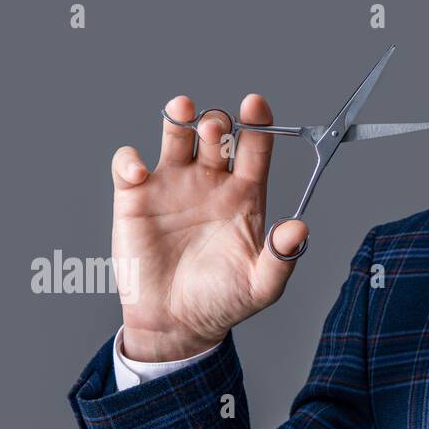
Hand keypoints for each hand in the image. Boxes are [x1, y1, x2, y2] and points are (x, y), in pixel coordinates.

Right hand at [110, 94, 308, 361]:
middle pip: (216, 134)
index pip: (254, 149)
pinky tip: (139, 172)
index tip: (256, 105)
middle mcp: (210, 182)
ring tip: (183, 112)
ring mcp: (173, 185)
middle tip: (215, 131)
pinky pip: (128, 164)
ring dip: (179, 117)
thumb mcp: (260, 286)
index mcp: (244, 196)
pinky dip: (129, 160)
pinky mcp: (136, 197)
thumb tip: (299, 229)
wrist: (176, 323)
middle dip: (217, 123)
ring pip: (175, 135)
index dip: (258, 124)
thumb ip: (281, 257)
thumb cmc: (222, 302)